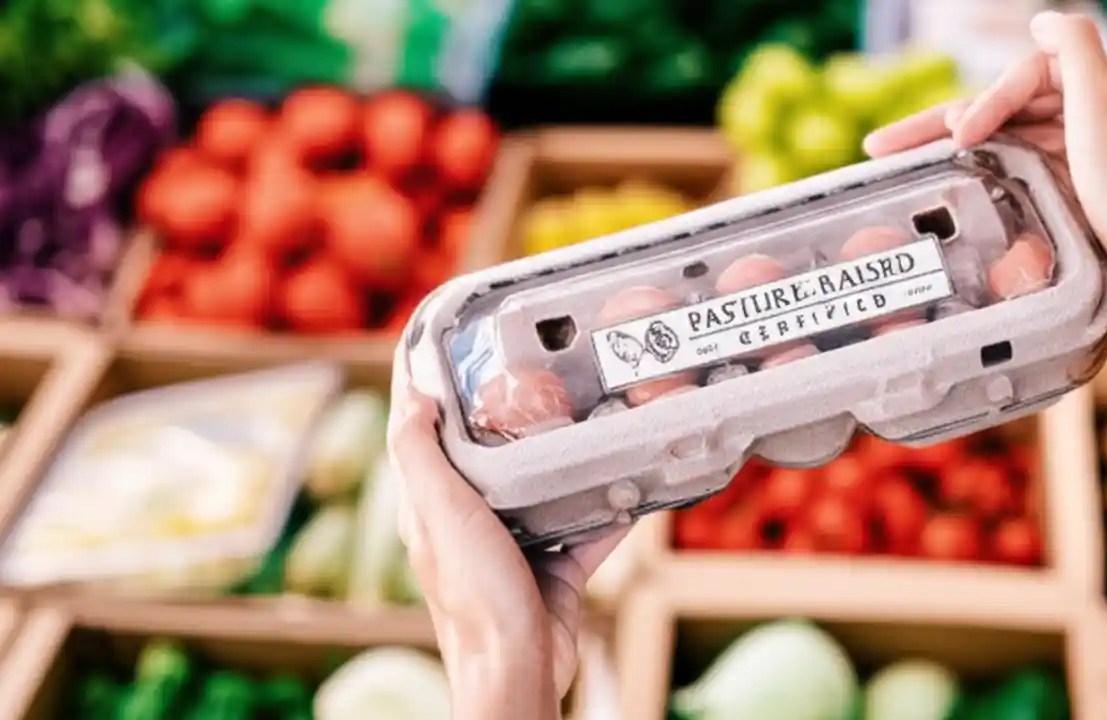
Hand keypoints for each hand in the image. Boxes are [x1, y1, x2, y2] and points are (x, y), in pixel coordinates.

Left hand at [388, 339, 625, 719]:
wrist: (520, 670)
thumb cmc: (474, 597)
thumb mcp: (440, 514)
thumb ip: (421, 456)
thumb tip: (414, 394)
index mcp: (432, 500)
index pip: (419, 424)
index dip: (425, 374)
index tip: (445, 328)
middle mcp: (471, 516)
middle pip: (489, 447)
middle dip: (512, 407)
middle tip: (544, 362)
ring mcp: (515, 542)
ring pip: (544, 483)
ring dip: (569, 452)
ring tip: (598, 408)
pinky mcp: (556, 567)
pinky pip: (590, 525)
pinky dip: (613, 504)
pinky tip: (638, 476)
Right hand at [864, 11, 1106, 307]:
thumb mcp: (1105, 107)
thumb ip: (1075, 50)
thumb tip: (1042, 17)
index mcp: (1102, 85)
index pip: (1022, 78)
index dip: (985, 102)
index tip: (959, 135)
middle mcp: (1088, 113)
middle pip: (1002, 109)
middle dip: (941, 125)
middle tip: (883, 146)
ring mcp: (1077, 152)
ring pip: (999, 140)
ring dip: (950, 149)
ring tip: (899, 163)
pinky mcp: (1068, 187)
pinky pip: (1009, 168)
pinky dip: (974, 172)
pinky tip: (944, 184)